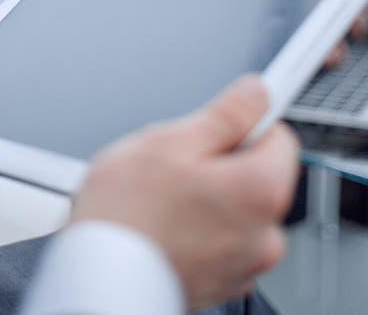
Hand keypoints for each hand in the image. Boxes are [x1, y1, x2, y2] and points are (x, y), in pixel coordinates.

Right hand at [71, 75, 299, 309]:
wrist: (97, 279)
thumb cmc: (126, 215)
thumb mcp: (171, 141)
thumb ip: (225, 113)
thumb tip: (256, 93)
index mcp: (260, 192)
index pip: (279, 135)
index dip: (244, 120)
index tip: (219, 119)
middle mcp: (264, 236)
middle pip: (257, 173)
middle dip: (220, 161)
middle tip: (175, 162)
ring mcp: (244, 265)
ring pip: (236, 207)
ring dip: (208, 196)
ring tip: (162, 197)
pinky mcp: (221, 283)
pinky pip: (222, 239)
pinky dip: (199, 228)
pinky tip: (163, 224)